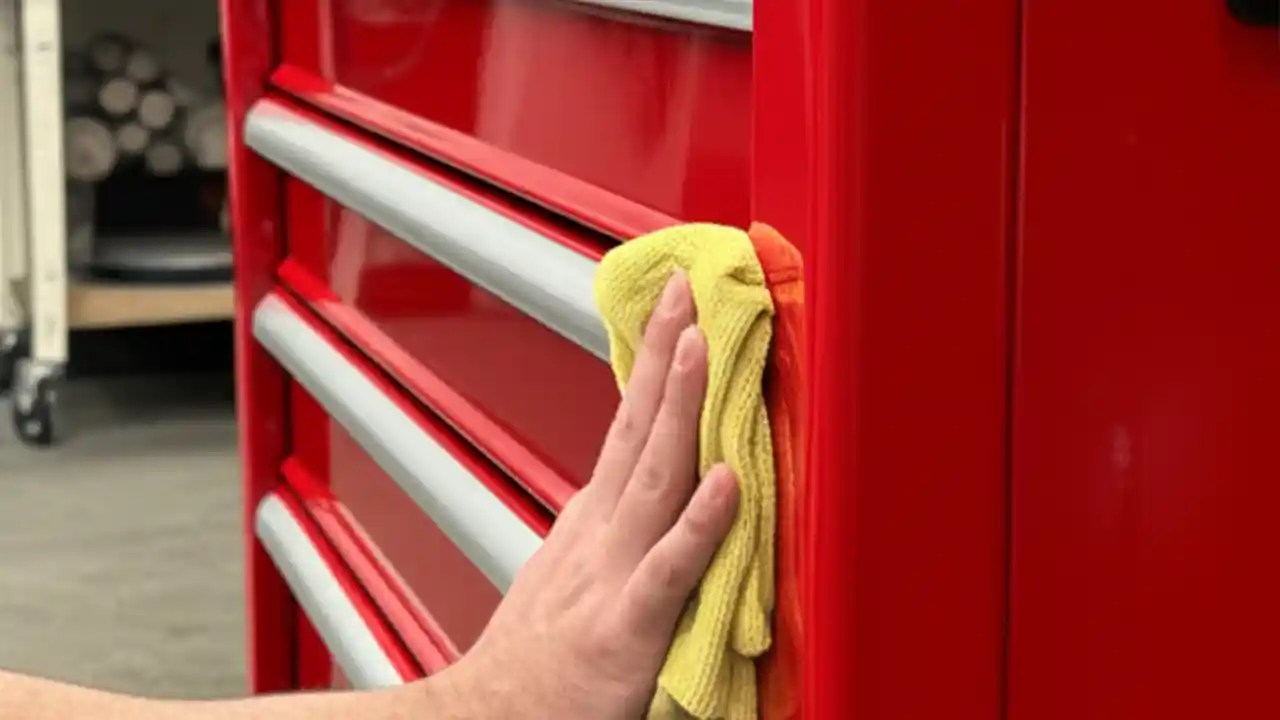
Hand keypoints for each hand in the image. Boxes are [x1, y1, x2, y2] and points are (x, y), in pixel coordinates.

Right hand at [429, 273, 738, 718]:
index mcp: (591, 524)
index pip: (628, 429)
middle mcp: (600, 537)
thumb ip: (602, 529)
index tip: (674, 313)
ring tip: (702, 343)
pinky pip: (669, 569)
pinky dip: (699, 523)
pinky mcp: (624, 630)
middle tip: (686, 290)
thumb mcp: (565, 575)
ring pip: (654, 478)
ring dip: (679, 406)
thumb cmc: (531, 666)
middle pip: (639, 430)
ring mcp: (612, 578)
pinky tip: (726, 482)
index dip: (654, 368)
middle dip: (665, 354)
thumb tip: (631, 489)